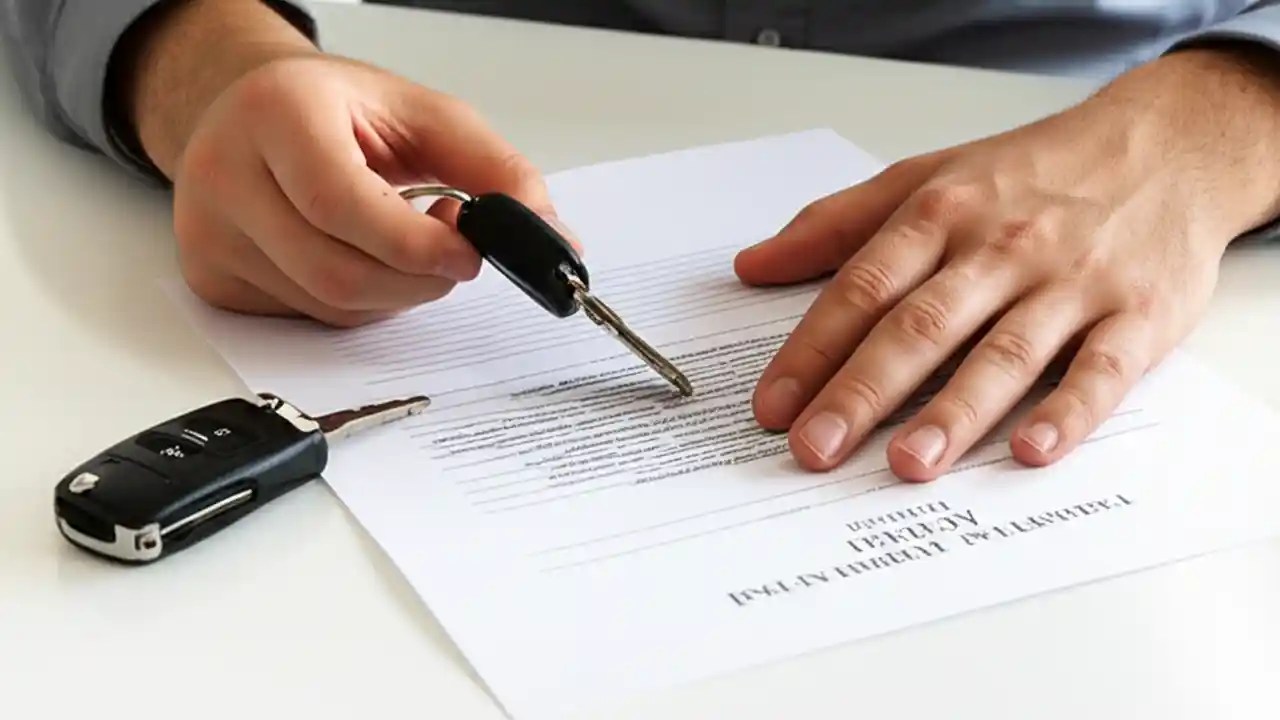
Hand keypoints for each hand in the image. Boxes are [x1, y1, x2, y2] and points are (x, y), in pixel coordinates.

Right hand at [122, 0, 564, 325]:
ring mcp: (209, 232)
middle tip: (452, 254)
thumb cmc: (338, 110)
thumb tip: (553, 238)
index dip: (415, 245)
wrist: (251, 109)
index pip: (341, 204)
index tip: (468, 253)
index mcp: (275, 112)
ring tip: (402, 241)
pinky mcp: (211, 278)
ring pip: (329, 307)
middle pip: (337, 272)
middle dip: (418, 281)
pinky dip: (357, 303)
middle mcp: (225, 172)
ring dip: (394, 294)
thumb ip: (497, 171)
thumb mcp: (424, 116)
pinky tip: (358, 255)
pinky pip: (308, 319)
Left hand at [735, 47, 1279, 480]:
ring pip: (1004, 352)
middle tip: (815, 449)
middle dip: (862, 391)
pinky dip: (1070, 410)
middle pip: (920, 326)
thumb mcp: (926, 176)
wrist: (1166, 148)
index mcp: (940, 215)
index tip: (772, 406)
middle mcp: (999, 250)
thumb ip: (836, 224)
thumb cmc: (1030, 174)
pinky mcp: (1137, 313)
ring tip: (908, 464)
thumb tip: (752, 265)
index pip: (863, 288)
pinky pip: (1102, 367)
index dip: (812, 349)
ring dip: (954, 411)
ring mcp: (1070, 283)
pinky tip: (1034, 450)